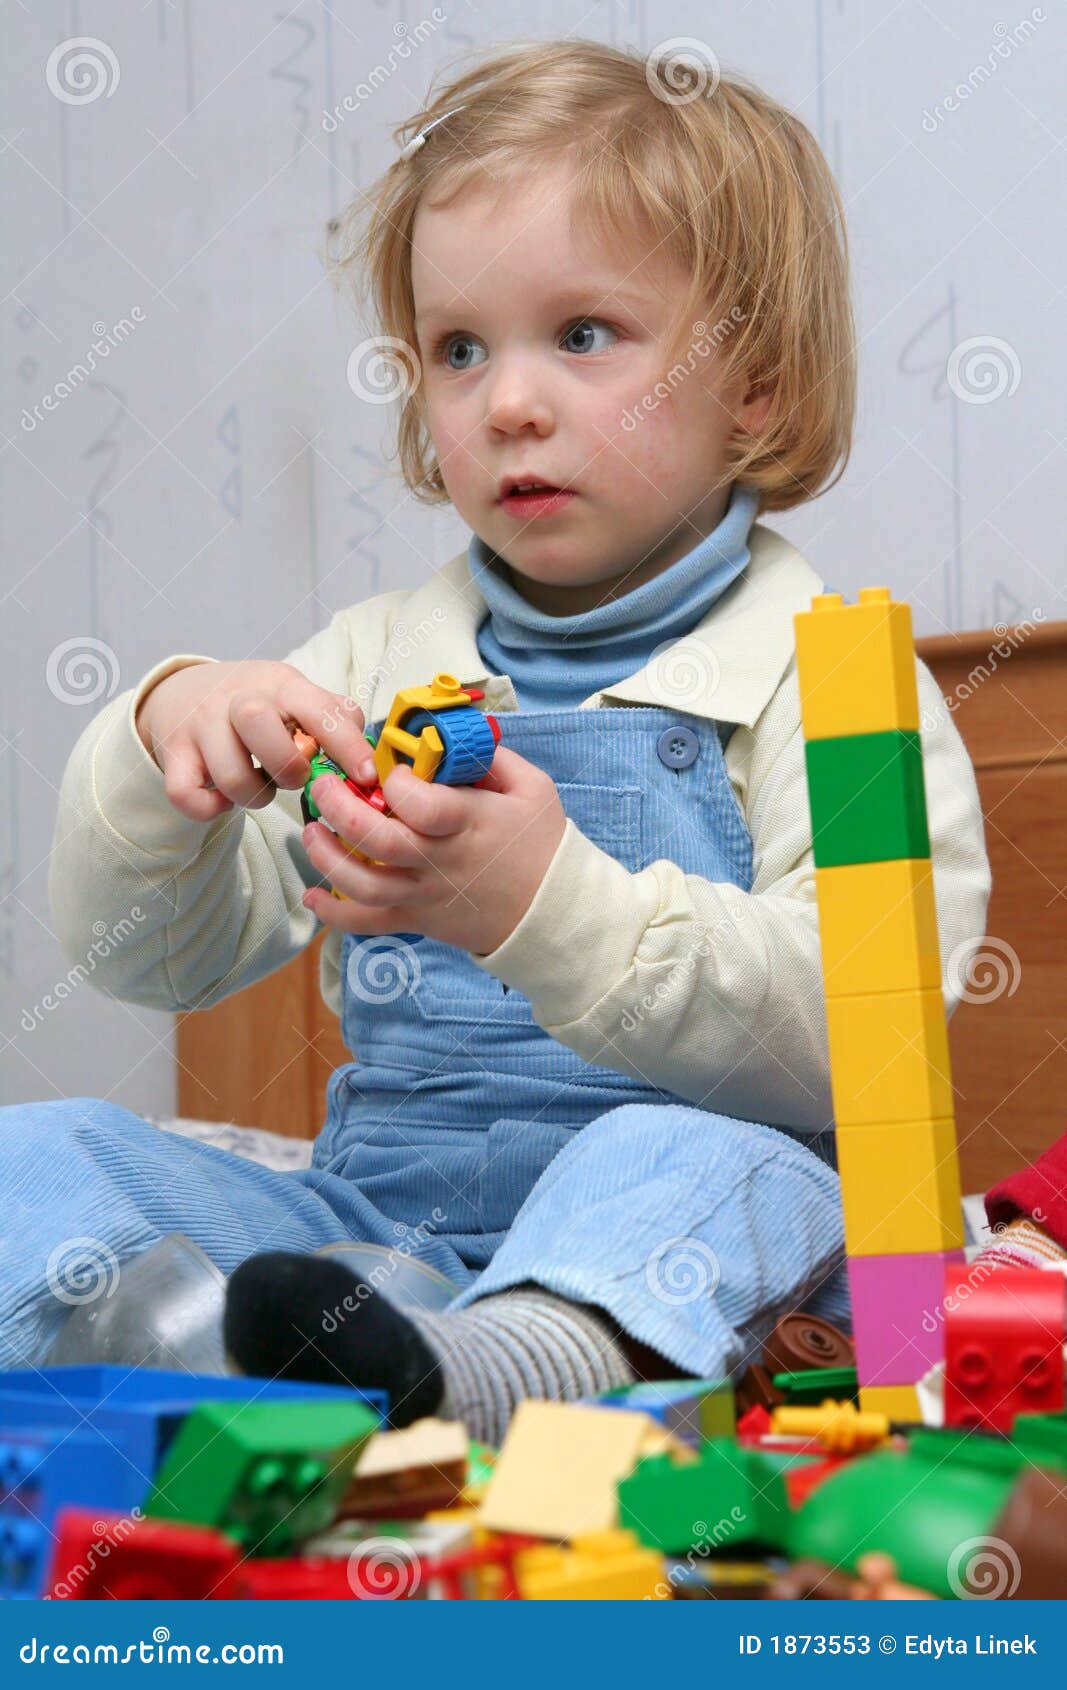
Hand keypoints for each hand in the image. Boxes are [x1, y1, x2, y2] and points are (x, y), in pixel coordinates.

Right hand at [135, 660, 378, 823]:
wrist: (181, 692)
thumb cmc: (256, 702)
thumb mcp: (295, 693)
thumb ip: (334, 717)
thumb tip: (367, 754)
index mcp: (281, 684)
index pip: (319, 710)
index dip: (347, 746)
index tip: (366, 777)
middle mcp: (237, 699)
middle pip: (262, 729)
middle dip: (289, 769)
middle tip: (294, 776)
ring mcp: (201, 727)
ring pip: (232, 778)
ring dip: (256, 796)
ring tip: (260, 784)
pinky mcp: (173, 755)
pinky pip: (189, 797)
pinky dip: (212, 808)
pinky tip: (225, 797)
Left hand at [300, 744, 566, 955]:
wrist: (552, 912)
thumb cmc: (542, 844)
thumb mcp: (532, 787)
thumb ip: (489, 757)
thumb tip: (447, 736)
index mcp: (469, 823)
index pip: (420, 805)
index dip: (394, 783)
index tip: (386, 768)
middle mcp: (441, 861)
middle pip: (377, 841)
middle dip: (339, 809)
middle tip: (322, 786)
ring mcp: (425, 895)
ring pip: (363, 884)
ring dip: (327, 858)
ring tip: (311, 831)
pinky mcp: (417, 920)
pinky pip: (369, 924)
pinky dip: (335, 914)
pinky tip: (312, 895)